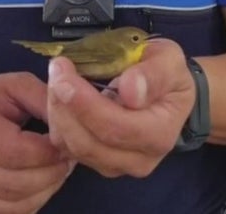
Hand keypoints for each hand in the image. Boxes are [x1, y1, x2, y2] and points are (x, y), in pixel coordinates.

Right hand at [0, 72, 74, 213]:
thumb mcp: (18, 85)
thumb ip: (46, 101)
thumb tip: (70, 127)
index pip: (20, 152)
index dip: (52, 152)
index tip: (67, 143)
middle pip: (18, 184)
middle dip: (52, 174)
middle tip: (67, 160)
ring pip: (15, 205)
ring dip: (44, 191)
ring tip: (54, 170)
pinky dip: (30, 203)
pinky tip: (37, 183)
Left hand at [46, 39, 194, 177]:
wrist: (167, 93)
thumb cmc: (167, 75)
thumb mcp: (169, 60)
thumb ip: (154, 73)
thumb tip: (130, 90)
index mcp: (160, 134)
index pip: (116, 128)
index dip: (85, 103)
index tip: (64, 73)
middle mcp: (139, 160)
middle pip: (88, 143)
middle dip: (64, 106)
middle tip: (56, 70)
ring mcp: (116, 166)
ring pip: (72, 148)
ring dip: (57, 112)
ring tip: (57, 79)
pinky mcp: (97, 163)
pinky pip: (66, 148)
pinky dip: (57, 122)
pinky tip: (58, 97)